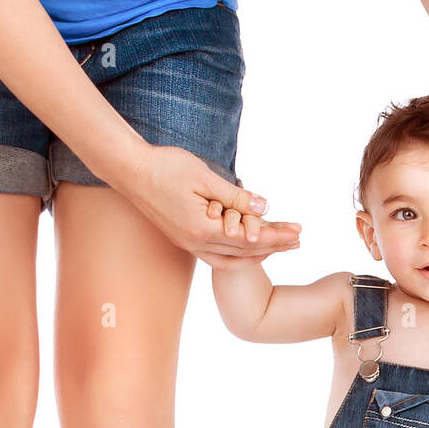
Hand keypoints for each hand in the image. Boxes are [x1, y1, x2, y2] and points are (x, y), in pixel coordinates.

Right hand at [116, 144, 300, 267]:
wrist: (130, 171)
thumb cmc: (166, 167)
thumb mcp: (205, 177)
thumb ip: (235, 197)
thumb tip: (264, 208)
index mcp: (203, 229)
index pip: (249, 238)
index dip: (277, 235)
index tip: (298, 231)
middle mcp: (196, 243)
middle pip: (244, 252)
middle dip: (274, 245)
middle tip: (298, 240)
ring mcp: (188, 244)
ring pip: (230, 260)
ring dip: (257, 254)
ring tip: (278, 246)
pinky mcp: (183, 239)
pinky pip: (216, 257)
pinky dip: (236, 257)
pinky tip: (247, 249)